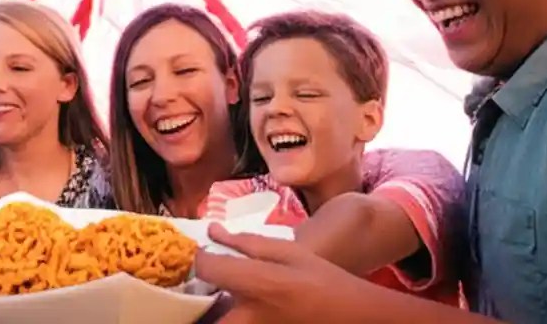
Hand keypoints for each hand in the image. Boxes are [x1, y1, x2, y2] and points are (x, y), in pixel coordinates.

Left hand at [194, 223, 377, 323]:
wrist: (351, 317)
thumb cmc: (323, 279)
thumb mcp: (289, 252)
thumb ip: (247, 243)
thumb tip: (213, 231)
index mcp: (257, 285)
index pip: (206, 268)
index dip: (200, 257)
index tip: (205, 253)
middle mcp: (248, 316)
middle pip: (203, 313)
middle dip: (195, 300)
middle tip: (199, 287)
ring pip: (218, 322)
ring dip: (212, 311)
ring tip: (216, 297)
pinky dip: (229, 316)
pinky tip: (235, 306)